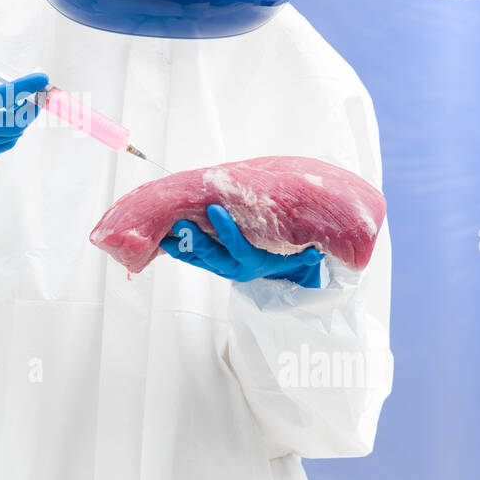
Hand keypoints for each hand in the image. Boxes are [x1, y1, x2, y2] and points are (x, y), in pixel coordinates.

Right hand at [0, 6, 48, 188]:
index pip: (1, 94)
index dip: (25, 86)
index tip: (41, 77)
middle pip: (14, 117)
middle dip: (30, 104)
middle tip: (37, 91)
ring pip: (10, 133)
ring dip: (22, 119)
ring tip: (26, 103)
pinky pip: (1, 145)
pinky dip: (11, 134)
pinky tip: (9, 121)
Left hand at [160, 204, 323, 286]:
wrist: (278, 269)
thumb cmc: (285, 250)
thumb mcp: (296, 250)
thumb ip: (304, 251)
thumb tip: (315, 250)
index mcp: (255, 262)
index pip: (238, 247)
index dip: (226, 230)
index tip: (214, 210)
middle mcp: (235, 268)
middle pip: (211, 256)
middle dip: (196, 239)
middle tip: (181, 222)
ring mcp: (220, 267)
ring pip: (196, 258)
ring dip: (180, 244)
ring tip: (164, 228)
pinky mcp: (209, 264)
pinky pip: (190, 257)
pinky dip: (177, 246)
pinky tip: (164, 234)